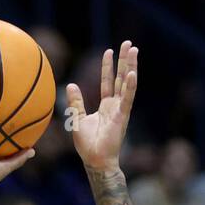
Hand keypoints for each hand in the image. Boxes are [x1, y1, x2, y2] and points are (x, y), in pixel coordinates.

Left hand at [66, 41, 137, 170]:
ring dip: (131, 66)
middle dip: (125, 61)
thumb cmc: (88, 145)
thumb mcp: (77, 119)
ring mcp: (120, 110)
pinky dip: (130, 87)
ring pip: (127, 84)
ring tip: (134, 50)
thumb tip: (70, 84)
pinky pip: (127, 99)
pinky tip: (132, 74)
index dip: (108, 66)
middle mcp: (116, 105)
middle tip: (129, 43)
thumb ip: (76, 102)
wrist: (95, 160)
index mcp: (106, 106)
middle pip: (121, 78)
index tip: (109, 51)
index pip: (109, 81)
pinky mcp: (121, 117)